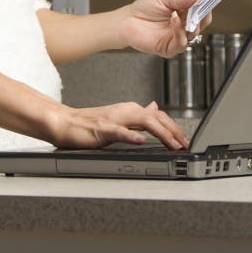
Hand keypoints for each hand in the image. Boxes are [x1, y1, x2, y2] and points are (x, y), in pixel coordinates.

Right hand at [50, 100, 189, 149]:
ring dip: (161, 133)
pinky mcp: (102, 128)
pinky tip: (141, 142)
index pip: (159, 117)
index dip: (174, 127)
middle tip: (185, 144)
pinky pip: (119, 131)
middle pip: (156, 118)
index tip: (185, 140)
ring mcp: (114, 119)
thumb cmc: (91, 124)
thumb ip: (138, 115)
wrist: (66, 123)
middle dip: (174, 131)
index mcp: (130, 110)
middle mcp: (125, 110)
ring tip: (172, 144)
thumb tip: (154, 108)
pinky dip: (131, 136)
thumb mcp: (120, 118)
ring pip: (143, 121)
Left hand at [117, 0, 210, 57]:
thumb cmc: (143, 10)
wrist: (127, 21)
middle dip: (201, 15)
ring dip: (190, 24)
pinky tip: (174, 21)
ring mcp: (176, 38)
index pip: (201, 11)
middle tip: (199, 7)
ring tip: (181, 13)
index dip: (206, 5)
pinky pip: (180, 43)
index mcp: (183, 13)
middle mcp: (182, 26)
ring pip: (193, 34)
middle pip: (200, 23)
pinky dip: (180, 32)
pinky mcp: (169, 48)